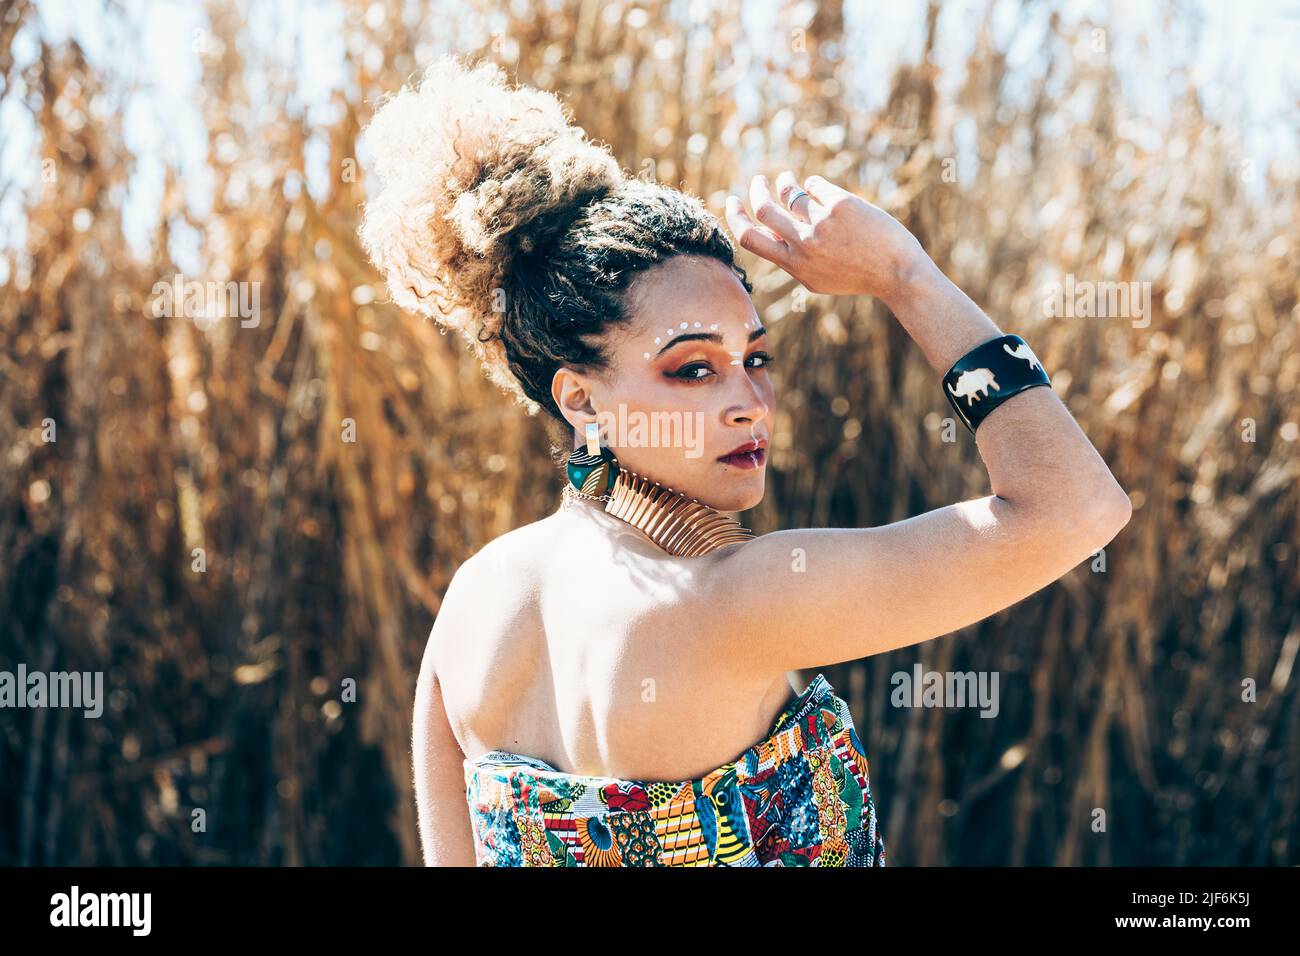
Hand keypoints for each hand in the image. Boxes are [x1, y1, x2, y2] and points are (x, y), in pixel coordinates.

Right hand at [724, 172, 926, 300]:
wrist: (897, 272)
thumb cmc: (858, 276)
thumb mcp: (817, 278)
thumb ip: (792, 259)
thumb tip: (770, 234)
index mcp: (794, 265)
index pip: (749, 238)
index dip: (735, 217)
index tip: (732, 201)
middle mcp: (803, 244)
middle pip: (764, 209)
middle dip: (756, 190)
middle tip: (758, 180)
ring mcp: (821, 223)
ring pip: (791, 191)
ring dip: (787, 182)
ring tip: (790, 179)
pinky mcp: (841, 205)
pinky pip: (817, 185)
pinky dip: (817, 186)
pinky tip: (828, 195)